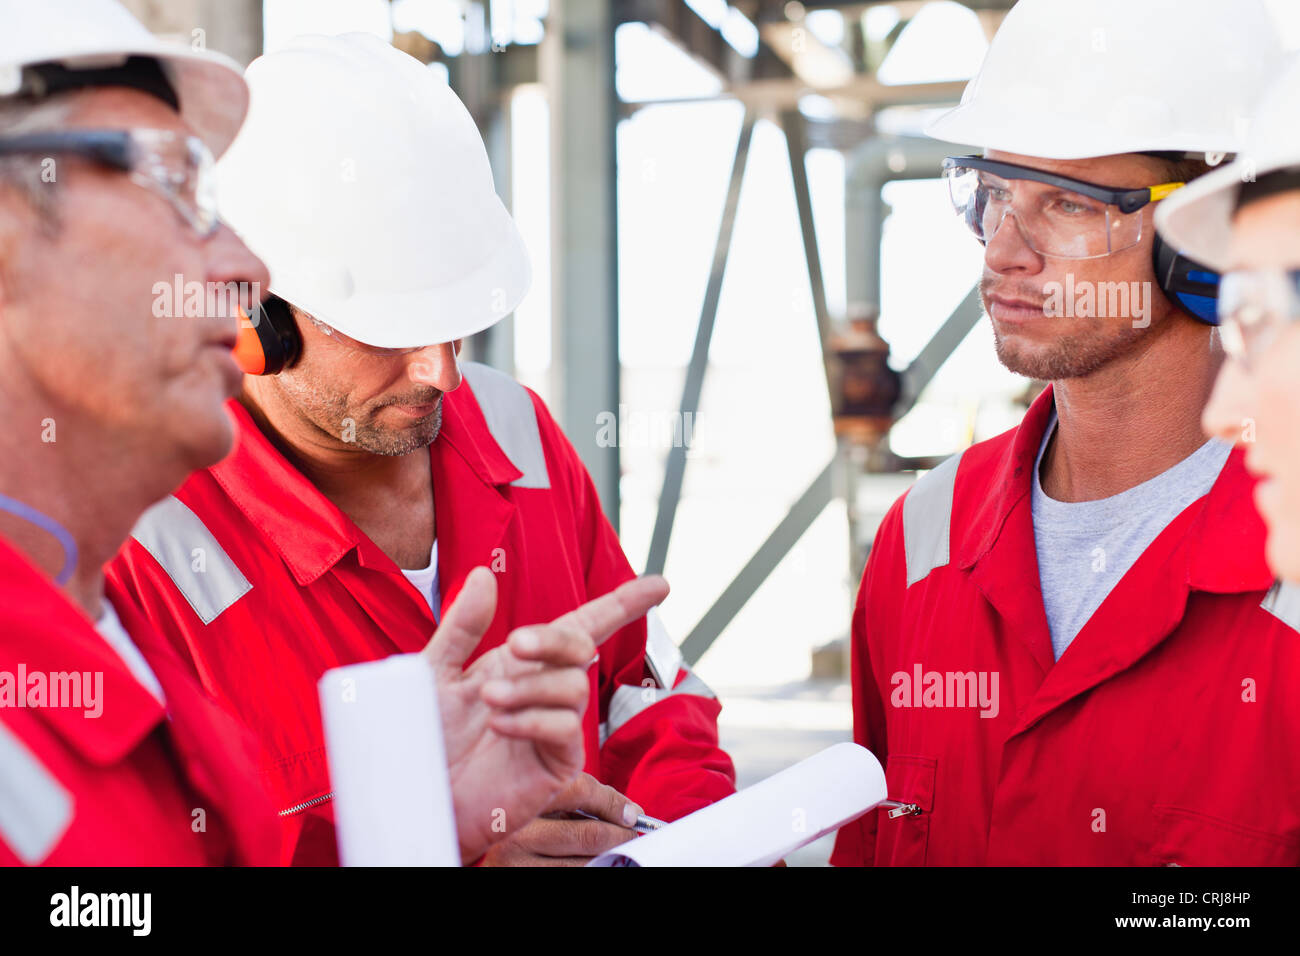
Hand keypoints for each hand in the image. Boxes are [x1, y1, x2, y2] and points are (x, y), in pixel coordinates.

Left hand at [422, 567, 668, 863]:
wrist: (417, 792)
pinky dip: (533, 719)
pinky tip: (499, 723)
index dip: (623, 603)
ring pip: (573, 686)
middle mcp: (545, 690)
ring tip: (489, 698)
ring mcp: (555, 727)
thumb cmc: (423, 737)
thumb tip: (486, 575)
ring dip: (531, 686)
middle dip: (553, 640)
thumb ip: (463, 625)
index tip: (660, 584)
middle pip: (580, 646)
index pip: (583, 625)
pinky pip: (565, 729)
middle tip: (515, 644)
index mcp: (523, 663)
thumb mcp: (435, 670)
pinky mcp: (557, 764)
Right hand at [479, 772, 641, 865]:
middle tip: (633, 834)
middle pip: (587, 835)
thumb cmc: (526, 823)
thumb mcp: (546, 802)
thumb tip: (631, 811)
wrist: (484, 846)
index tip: (635, 815)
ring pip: (584, 863)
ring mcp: (517, 865)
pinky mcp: (522, 880)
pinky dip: (593, 869)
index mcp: (523, 800)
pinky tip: (598, 862)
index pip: (581, 793)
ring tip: (618, 849)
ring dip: (609, 857)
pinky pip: (573, 875)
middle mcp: (516, 833)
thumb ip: (581, 797)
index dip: (615, 805)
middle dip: (619, 836)